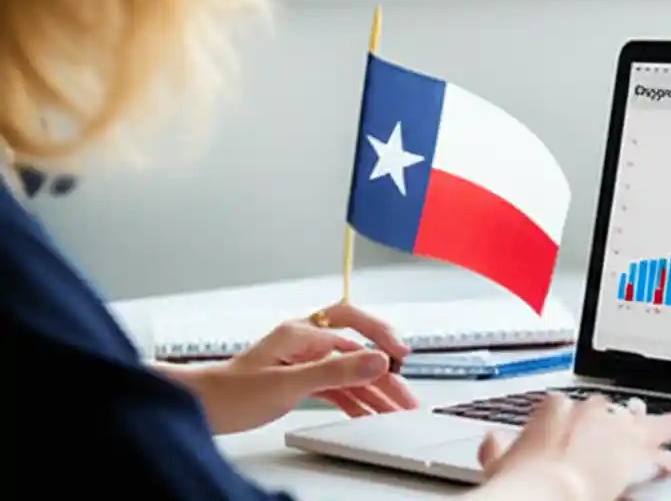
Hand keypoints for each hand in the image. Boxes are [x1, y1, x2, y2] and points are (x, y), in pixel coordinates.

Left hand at [165, 303, 417, 433]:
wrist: (200, 408)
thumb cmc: (231, 392)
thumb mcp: (288, 384)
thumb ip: (336, 372)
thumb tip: (376, 359)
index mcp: (301, 333)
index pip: (351, 323)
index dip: (379, 334)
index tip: (399, 353)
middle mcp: (306, 343)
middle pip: (357, 351)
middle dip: (384, 373)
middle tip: (405, 395)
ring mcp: (304, 362)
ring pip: (349, 372)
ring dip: (373, 391)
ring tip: (395, 410)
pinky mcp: (300, 381)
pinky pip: (336, 387)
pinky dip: (354, 400)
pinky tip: (368, 413)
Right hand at [471, 393, 670, 500]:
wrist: (549, 492)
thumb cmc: (524, 479)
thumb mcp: (501, 461)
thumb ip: (498, 447)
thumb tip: (492, 441)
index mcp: (556, 410)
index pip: (568, 405)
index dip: (576, 417)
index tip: (578, 424)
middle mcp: (591, 414)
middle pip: (614, 408)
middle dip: (623, 415)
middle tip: (636, 416)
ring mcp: (617, 433)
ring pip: (646, 422)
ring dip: (664, 425)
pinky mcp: (637, 457)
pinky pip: (659, 455)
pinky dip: (665, 461)